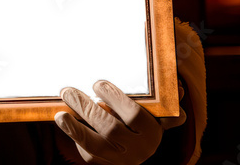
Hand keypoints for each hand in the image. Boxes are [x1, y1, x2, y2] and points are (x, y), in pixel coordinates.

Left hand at [54, 80, 186, 164]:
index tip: (98, 83)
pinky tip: (65, 123)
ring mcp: (121, 160)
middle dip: (87, 109)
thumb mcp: (155, 114)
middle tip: (68, 91)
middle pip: (111, 129)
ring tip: (60, 114)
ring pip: (96, 146)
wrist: (134, 152)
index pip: (134, 115)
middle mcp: (139, 149)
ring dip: (75, 129)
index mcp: (152, 132)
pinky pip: (89, 155)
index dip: (115, 98)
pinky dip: (75, 139)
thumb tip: (179, 89)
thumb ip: (163, 102)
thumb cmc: (140, 123)